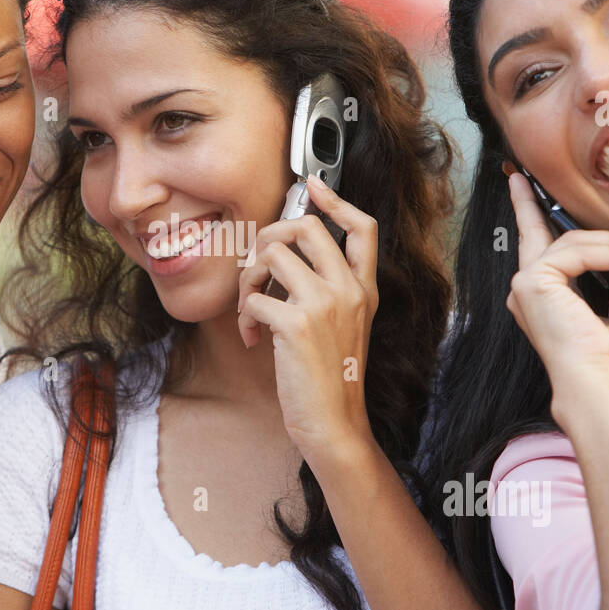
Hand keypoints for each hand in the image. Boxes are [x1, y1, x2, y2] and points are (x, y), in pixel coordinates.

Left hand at [236, 176, 378, 467]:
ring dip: (248, 278)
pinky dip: (243, 316)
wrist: (334, 424)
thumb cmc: (330, 379)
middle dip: (270, 236)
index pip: (364, 227)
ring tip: (250, 308)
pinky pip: (254, 297)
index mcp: (365, 289)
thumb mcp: (343, 327)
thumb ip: (326, 290)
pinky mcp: (296, 324)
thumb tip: (282, 258)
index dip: (336, 200)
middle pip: (306, 227)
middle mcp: (349, 290)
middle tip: (258, 266)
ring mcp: (325, 304)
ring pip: (272, 254)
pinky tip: (251, 338)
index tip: (312, 186)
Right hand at [505, 169, 608, 409]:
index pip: (547, 253)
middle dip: (528, 202)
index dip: (544, 223)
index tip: (536, 198)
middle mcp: (529, 291)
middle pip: (532, 233)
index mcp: (548, 301)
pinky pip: (575, 250)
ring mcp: (526, 285)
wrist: (605, 385)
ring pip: (573, 240)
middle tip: (520, 176)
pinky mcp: (533, 282)